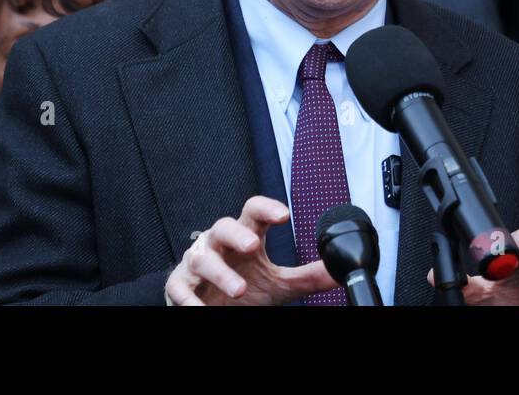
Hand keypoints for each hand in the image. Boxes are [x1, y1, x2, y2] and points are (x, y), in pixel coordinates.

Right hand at [164, 196, 336, 305]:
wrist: (216, 310)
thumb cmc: (246, 288)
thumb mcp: (279, 284)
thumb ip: (307, 276)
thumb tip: (340, 269)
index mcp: (244, 237)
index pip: (253, 212)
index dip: (267, 208)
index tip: (285, 214)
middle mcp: (218, 244)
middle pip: (222, 227)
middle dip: (236, 235)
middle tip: (253, 246)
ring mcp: (197, 263)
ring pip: (201, 258)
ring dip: (219, 273)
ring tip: (238, 290)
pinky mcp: (179, 285)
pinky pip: (179, 286)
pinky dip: (189, 297)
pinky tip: (201, 307)